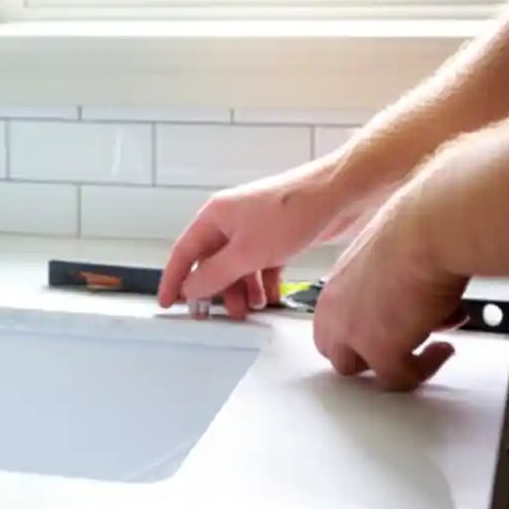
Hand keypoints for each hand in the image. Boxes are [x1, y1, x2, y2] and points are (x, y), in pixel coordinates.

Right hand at [159, 160, 354, 319]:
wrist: (340, 193)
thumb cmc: (293, 211)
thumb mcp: (247, 252)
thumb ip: (214, 274)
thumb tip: (189, 289)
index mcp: (214, 217)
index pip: (183, 253)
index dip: (173, 280)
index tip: (167, 303)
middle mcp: (231, 222)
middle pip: (211, 262)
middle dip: (213, 290)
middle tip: (214, 315)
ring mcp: (255, 229)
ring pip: (237, 267)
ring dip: (241, 290)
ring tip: (249, 309)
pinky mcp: (277, 237)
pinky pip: (261, 266)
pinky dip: (263, 283)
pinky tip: (271, 297)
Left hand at [312, 182, 467, 390]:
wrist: (425, 232)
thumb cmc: (412, 232)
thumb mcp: (384, 260)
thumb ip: (382, 284)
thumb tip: (404, 291)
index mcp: (333, 289)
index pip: (330, 326)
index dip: (357, 333)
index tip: (385, 329)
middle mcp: (336, 313)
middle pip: (337, 353)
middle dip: (370, 352)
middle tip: (402, 342)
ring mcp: (353, 336)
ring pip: (361, 370)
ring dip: (394, 363)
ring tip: (428, 345)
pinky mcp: (381, 351)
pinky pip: (399, 379)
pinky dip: (424, 368)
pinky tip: (442, 349)